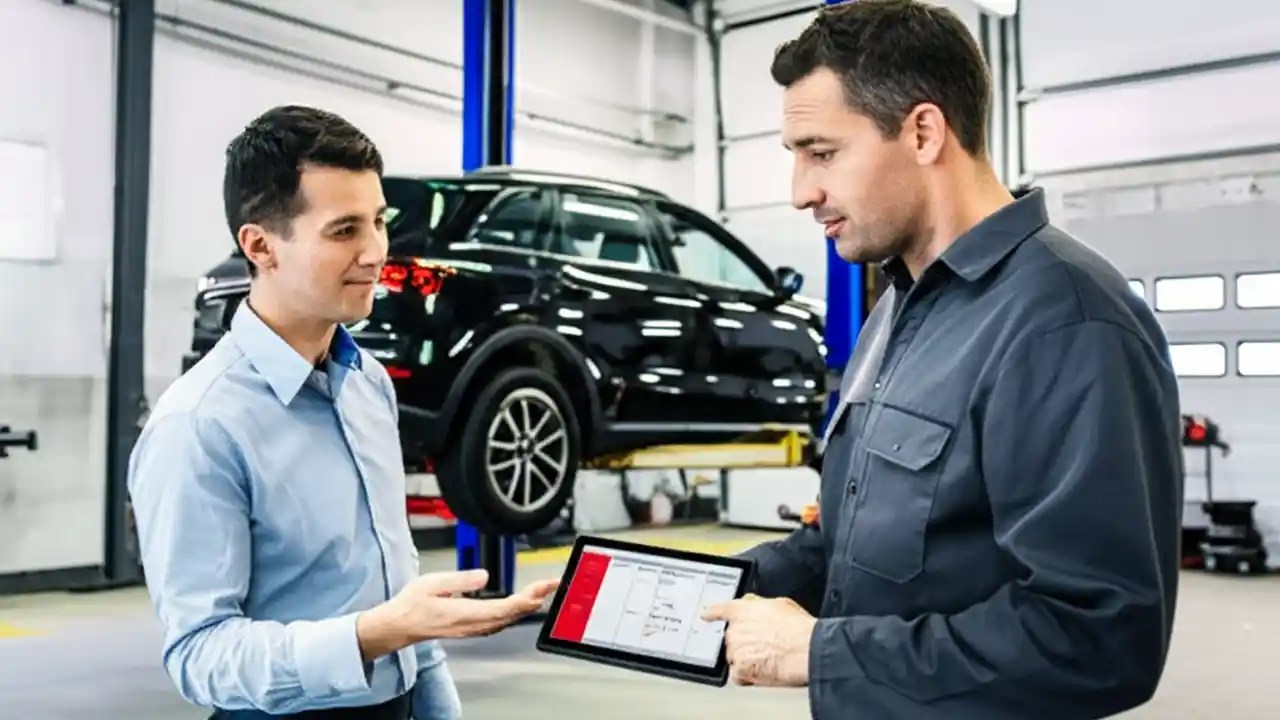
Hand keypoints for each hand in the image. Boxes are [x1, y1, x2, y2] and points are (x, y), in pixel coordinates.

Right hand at [357, 570, 557, 659]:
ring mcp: (472, 629)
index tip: (544, 585)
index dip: (528, 597)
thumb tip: (485, 576)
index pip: (505, 607)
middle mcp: (472, 625)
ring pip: (507, 620)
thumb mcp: (432, 583)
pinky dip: (513, 612)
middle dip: (534, 599)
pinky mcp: (470, 629)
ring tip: (541, 591)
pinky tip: (519, 605)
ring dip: (526, 606)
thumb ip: (460, 580)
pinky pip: (498, 623)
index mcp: (464, 614)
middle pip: (511, 615)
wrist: (398, 625)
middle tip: (550, 584)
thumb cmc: (412, 604)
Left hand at [701, 593, 816, 686]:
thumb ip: (759, 605)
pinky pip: (737, 675)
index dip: (712, 613)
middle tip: (765, 646)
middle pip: (731, 638)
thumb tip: (755, 606)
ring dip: (746, 659)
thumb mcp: (779, 604)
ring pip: (734, 657)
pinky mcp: (740, 670)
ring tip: (768, 658)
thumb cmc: (798, 628)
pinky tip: (762, 671)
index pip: (719, 610)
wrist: (806, 649)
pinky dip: (746, 676)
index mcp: (742, 611)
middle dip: (744, 643)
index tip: (706, 615)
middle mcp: (734, 630)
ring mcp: (735, 651)